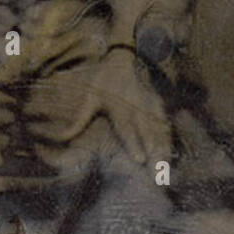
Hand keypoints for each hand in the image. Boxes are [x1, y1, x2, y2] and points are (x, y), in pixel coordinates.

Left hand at [50, 48, 171, 164]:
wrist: (121, 59)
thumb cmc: (101, 81)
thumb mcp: (88, 97)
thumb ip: (79, 119)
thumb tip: (62, 137)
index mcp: (120, 106)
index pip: (127, 128)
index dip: (133, 144)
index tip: (139, 160)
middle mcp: (136, 107)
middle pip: (146, 134)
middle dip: (153, 154)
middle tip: (157, 174)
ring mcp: (149, 106)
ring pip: (158, 131)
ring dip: (163, 150)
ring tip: (165, 170)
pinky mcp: (156, 105)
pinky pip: (164, 124)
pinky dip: (168, 140)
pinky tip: (171, 155)